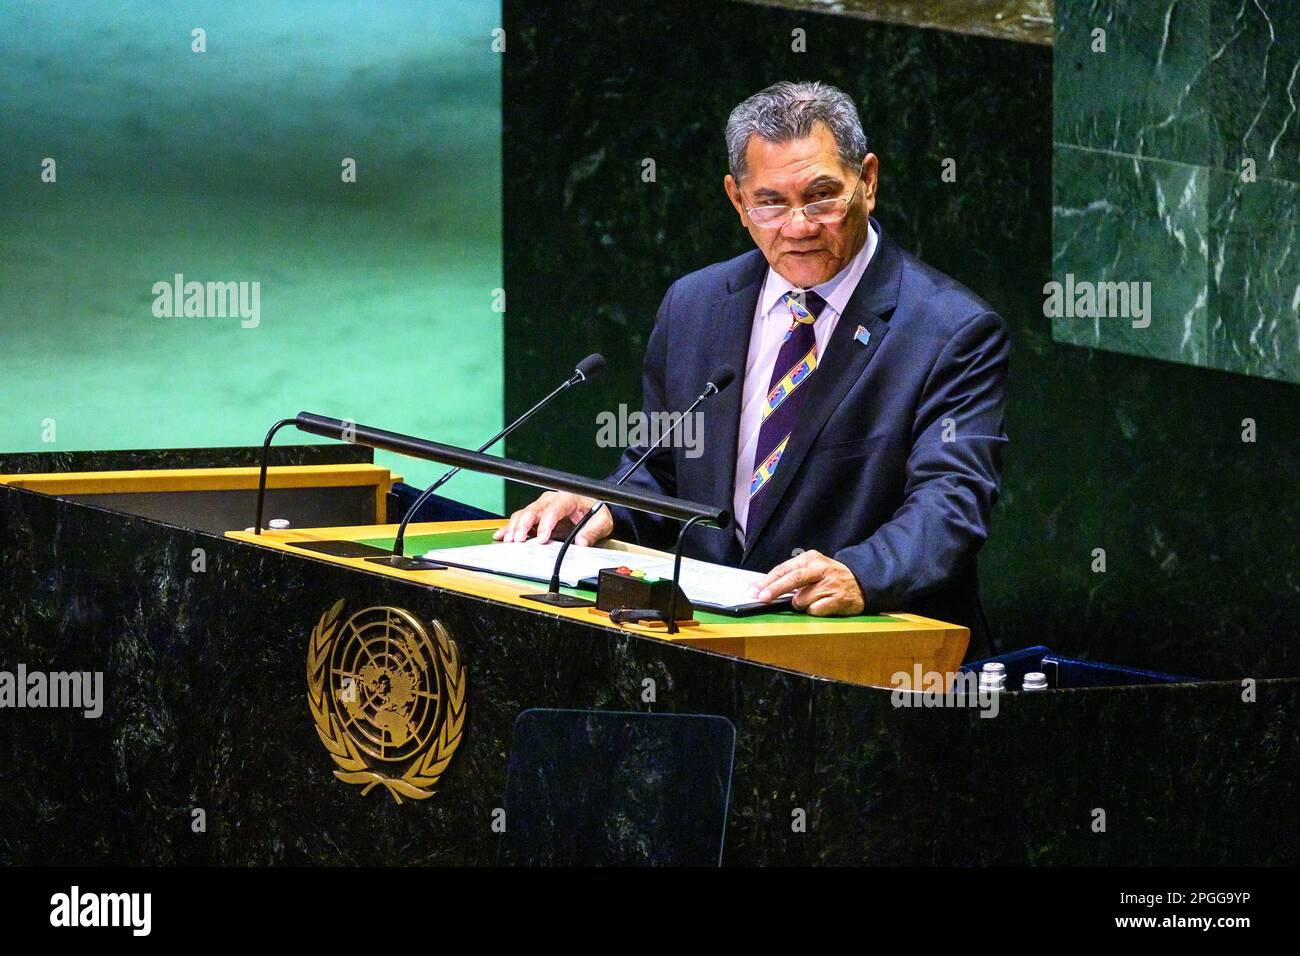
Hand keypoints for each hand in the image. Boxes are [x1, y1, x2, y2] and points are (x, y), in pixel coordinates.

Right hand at [493, 491, 613, 545]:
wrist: (593, 509)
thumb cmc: (595, 511)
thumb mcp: (602, 521)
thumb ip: (592, 531)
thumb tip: (581, 541)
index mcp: (569, 498)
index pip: (554, 509)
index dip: (546, 524)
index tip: (542, 538)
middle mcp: (552, 500)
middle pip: (533, 510)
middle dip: (524, 525)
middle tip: (518, 540)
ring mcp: (542, 507)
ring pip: (523, 514)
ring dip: (514, 527)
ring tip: (509, 541)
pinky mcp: (537, 516)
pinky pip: (520, 519)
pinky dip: (509, 527)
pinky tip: (501, 535)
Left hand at [753, 550, 864, 615]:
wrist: (860, 583)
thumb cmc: (829, 577)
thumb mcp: (811, 569)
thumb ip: (791, 576)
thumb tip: (763, 588)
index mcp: (811, 558)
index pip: (784, 569)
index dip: (767, 581)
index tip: (754, 590)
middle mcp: (820, 569)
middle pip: (792, 579)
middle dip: (774, 589)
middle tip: (761, 598)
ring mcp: (830, 584)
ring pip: (801, 600)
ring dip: (800, 604)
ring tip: (813, 599)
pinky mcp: (837, 599)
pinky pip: (814, 610)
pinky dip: (813, 610)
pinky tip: (822, 605)